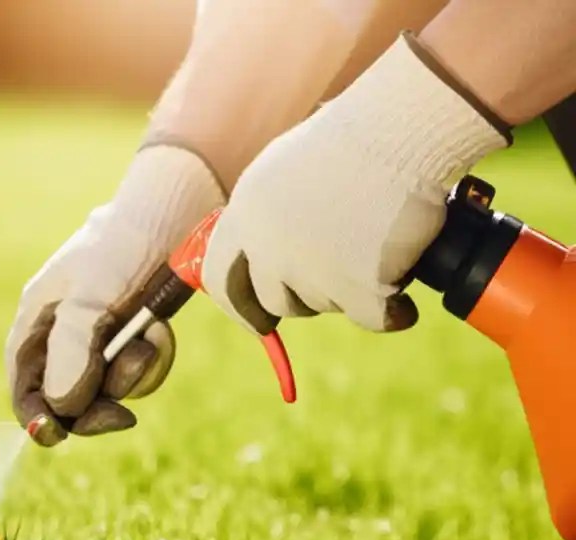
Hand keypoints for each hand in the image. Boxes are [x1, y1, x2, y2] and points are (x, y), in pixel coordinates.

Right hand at [6, 145, 224, 445]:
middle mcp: (62, 333)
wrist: (180, 213)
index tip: (55, 437)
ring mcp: (98, 337)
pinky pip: (135, 372)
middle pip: (65, 397)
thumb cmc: (124, 246)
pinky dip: (151, 359)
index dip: (34, 415)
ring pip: (105, 388)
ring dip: (130, 374)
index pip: (23, 383)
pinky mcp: (131, 337)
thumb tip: (61, 405)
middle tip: (122, 416)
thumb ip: (71, 351)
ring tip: (149, 338)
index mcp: (37, 319)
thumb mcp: (92, 297)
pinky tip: (160, 331)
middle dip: (95, 402)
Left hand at [202, 32, 509, 335]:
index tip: (258, 321)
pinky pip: (373, 318)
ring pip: (326, 306)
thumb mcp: (282, 172)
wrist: (400, 132)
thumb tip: (258, 263)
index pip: (221, 278)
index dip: (240, 304)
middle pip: (276, 300)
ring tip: (377, 250)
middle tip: (338, 275)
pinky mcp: (359, 286)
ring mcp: (311, 271)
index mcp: (245, 216)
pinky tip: (404, 303)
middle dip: (304, 297)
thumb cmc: (350, 142)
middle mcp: (268, 248)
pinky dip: (392, 313)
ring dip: (350, 291)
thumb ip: (264, 217)